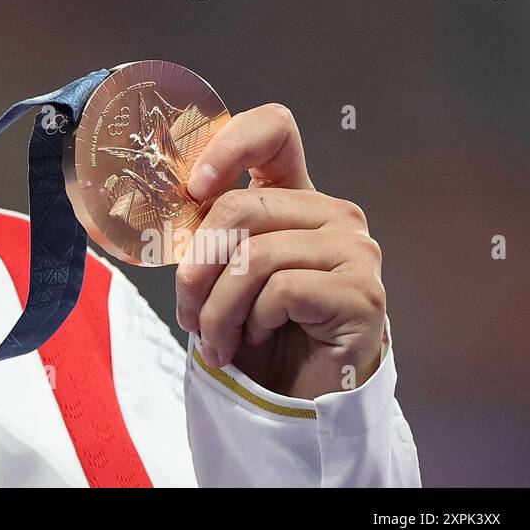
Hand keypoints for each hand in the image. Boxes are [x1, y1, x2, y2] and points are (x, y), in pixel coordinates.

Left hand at [175, 103, 387, 399]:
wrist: (298, 400)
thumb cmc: (259, 330)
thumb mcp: (224, 268)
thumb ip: (210, 227)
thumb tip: (168, 195)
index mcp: (298, 196)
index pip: (275, 130)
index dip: (229, 144)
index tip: (193, 186)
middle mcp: (334, 214)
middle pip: (243, 206)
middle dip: (198, 264)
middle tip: (186, 308)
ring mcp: (354, 251)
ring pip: (254, 256)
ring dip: (218, 307)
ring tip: (214, 338)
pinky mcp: (362, 294)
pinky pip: (280, 289)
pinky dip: (250, 321)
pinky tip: (254, 340)